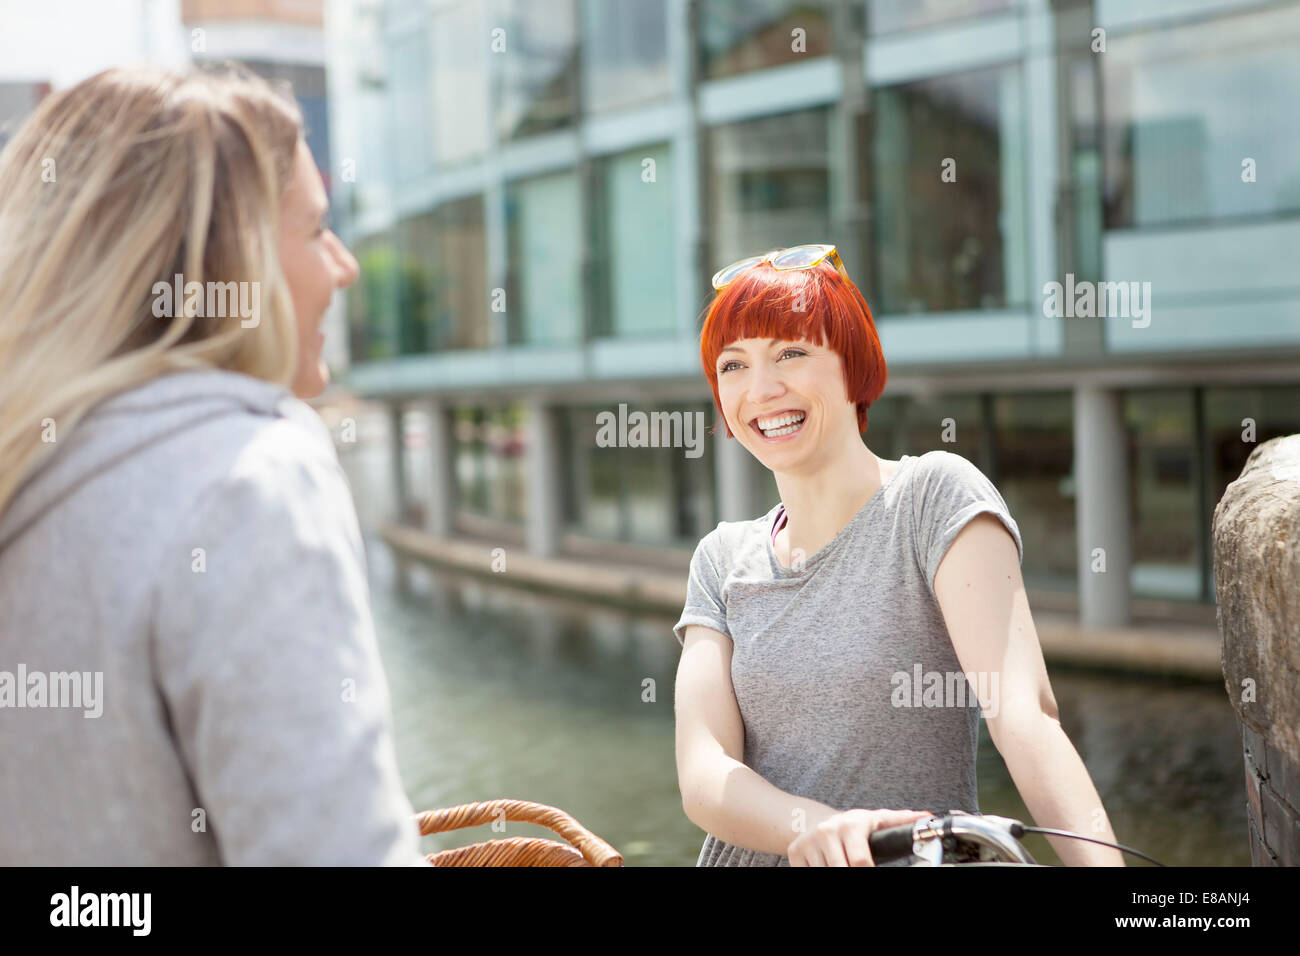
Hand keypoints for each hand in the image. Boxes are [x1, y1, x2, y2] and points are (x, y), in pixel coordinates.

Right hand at [787, 808, 932, 865]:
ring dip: (834, 874)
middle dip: (851, 874)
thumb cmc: (853, 826)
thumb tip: (927, 818)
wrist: (815, 821)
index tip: (871, 872)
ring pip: (825, 874)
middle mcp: (827, 831)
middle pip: (841, 871)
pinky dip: (818, 873)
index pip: (860, 862)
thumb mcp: (876, 820)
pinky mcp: (794, 852)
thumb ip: (901, 821)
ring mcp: (809, 842)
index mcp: (850, 825)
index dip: (867, 873)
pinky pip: (808, 874)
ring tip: (842, 864)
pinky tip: (825, 865)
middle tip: (856, 870)